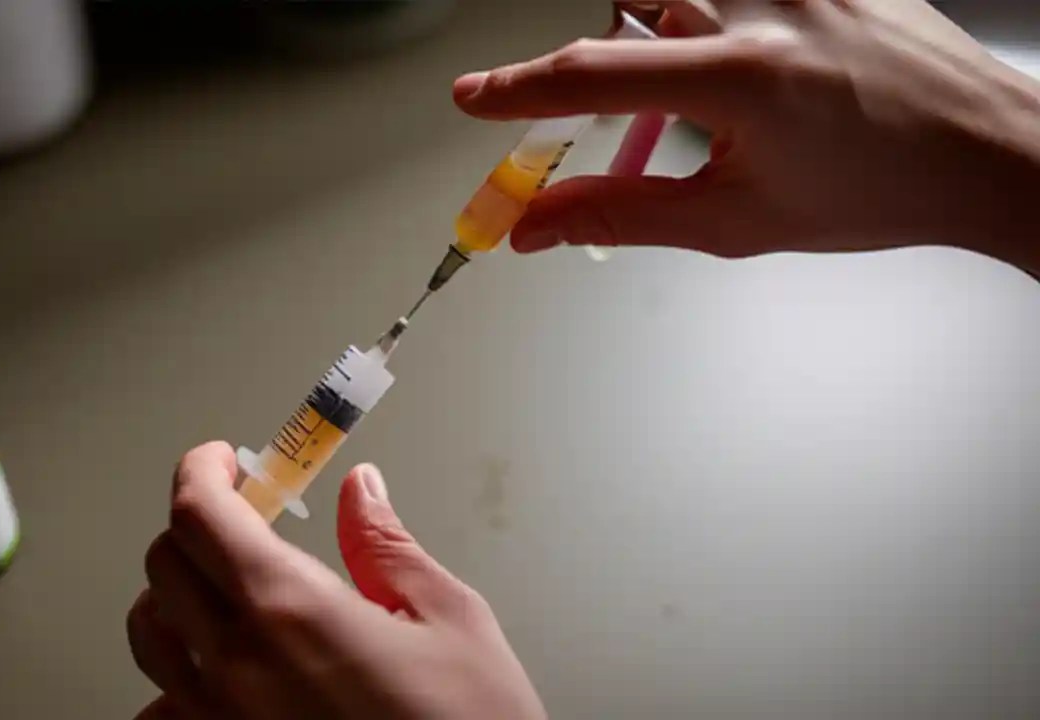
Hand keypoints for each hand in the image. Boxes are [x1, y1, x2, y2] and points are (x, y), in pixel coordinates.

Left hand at [127, 442, 545, 719]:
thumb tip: (360, 491)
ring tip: (229, 588)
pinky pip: (162, 710)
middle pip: (164, 565)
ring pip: (148, 635)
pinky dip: (175, 679)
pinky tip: (224, 672)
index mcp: (292, 612)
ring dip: (177, 595)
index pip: (200, 514)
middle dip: (199, 524)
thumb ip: (387, 547)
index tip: (224, 460)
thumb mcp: (452, 620)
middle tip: (248, 516)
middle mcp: (237, 667)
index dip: (202, 471)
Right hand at [454, 0, 1039, 269]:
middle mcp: (766, 5)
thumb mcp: (735, 222)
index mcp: (741, 77)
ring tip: (722, 93)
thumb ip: (622, 213)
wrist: (984, 153)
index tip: (474, 100)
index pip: (591, 74)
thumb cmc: (878, 191)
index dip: (518, 91)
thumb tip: (538, 223)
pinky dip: (720, 20)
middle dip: (618, 59)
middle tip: (655, 116)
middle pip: (629, 3)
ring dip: (670, 32)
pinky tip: (770, 71)